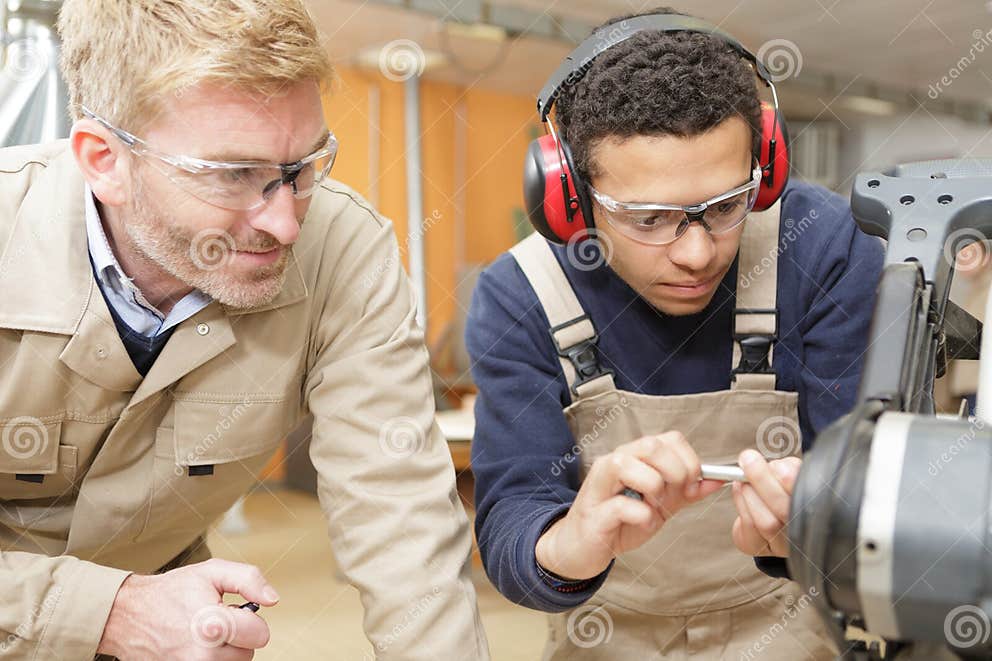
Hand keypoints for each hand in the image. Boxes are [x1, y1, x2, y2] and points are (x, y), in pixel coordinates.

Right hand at [98, 558, 279, 659]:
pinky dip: (212, 658)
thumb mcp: (211, 572)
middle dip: (239, 636)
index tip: (235, 612)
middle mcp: (203, 654)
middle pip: (248, 653)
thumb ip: (248, 580)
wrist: (128, 615)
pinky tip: (198, 646)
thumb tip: (272, 600)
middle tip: (216, 621)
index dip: (252, 620)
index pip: (261, 635)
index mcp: (214, 624)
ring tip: (206, 633)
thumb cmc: (172, 592)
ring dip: (226, 651)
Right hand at [536, 432, 723, 579]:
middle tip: (673, 498)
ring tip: (653, 509)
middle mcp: (615, 461)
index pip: (669, 439)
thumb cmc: (620, 523)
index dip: (689, 461)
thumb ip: (687, 491)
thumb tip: (718, 479)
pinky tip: (641, 523)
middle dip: (675, 473)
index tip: (692, 487)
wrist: (583, 549)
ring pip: (630, 464)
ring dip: (654, 491)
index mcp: (634, 456)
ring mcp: (600, 484)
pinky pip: (624, 506)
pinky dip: (642, 517)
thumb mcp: (660, 505)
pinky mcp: (593, 511)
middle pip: (652, 445)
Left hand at [732, 449, 800, 557]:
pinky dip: (741, 503)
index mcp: (819, 511)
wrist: (767, 513)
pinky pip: (749, 527)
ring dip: (749, 493)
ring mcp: (781, 545)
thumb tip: (776, 467)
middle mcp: (802, 534)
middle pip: (785, 511)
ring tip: (743, 477)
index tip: (776, 465)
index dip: (792, 482)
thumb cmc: (783, 489)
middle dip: (763, 481)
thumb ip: (790, 469)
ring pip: (766, 522)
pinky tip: (740, 490)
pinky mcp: (757, 547)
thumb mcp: (794, 473)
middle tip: (749, 460)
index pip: (810, 498)